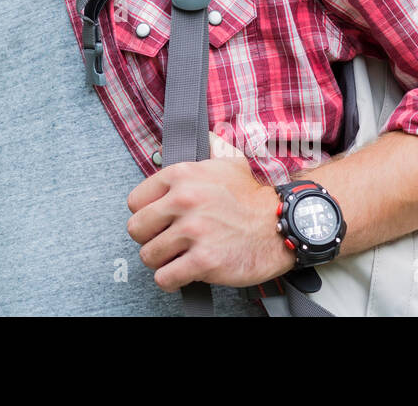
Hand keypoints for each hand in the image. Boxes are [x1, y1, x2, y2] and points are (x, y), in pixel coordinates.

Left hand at [127, 152, 295, 290]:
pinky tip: (183, 273)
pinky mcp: (204, 260)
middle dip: (149, 239)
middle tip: (165, 242)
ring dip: (161, 261)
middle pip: (136, 229)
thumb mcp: (227, 162)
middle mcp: (184, 201)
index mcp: (182, 176)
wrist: (283, 224)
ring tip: (177, 257)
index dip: (145, 214)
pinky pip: (166, 277)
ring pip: (148, 255)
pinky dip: (171, 279)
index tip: (158, 221)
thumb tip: (196, 138)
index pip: (135, 201)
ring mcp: (194, 231)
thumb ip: (206, 149)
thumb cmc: (253, 198)